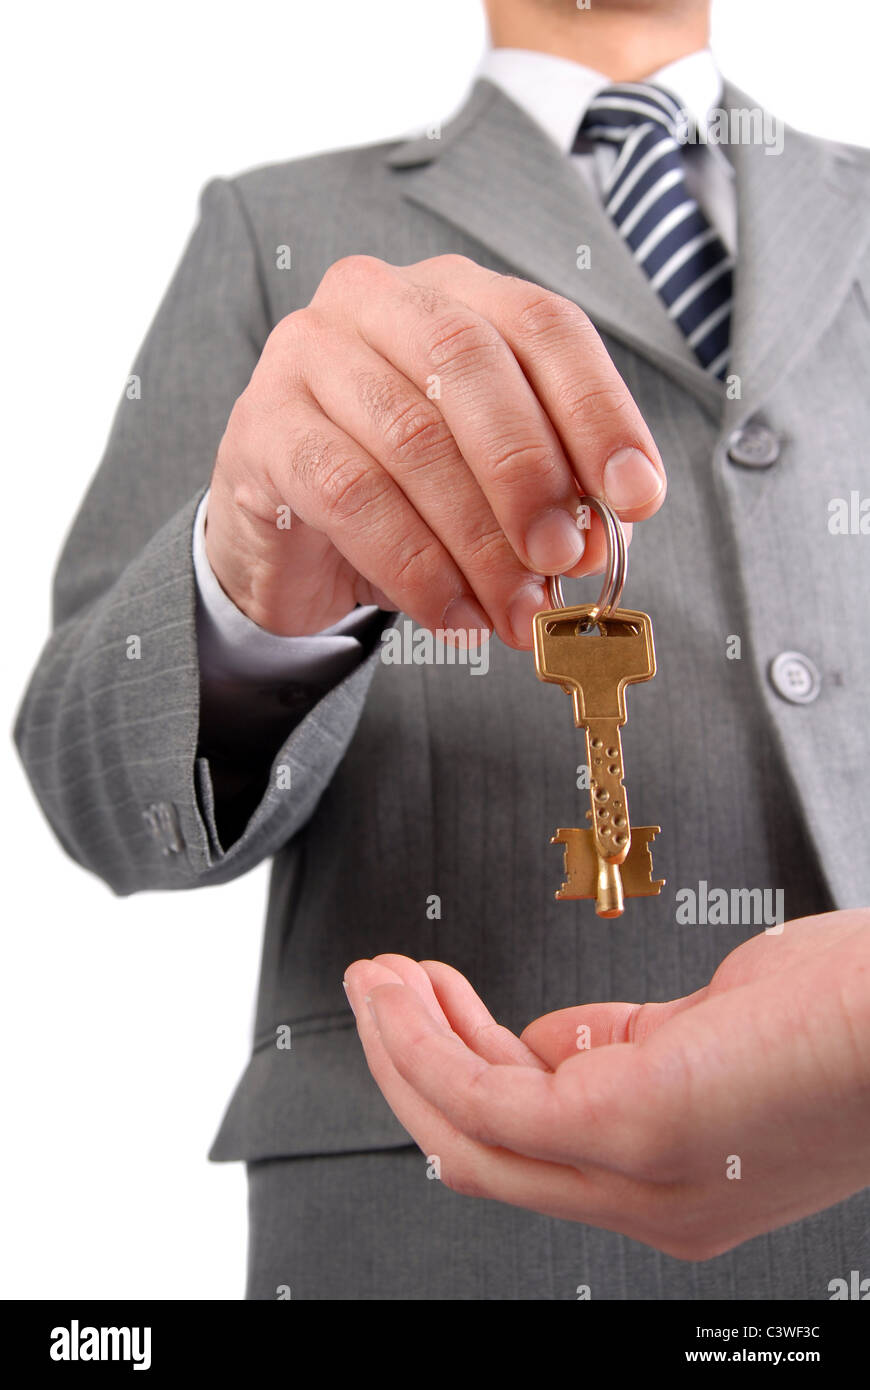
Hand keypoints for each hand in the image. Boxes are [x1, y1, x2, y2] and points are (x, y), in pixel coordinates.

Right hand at [206, 254, 664, 644]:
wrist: (289, 541)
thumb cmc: (405, 499)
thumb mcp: (494, 491)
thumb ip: (554, 498)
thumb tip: (600, 538)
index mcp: (454, 293)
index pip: (542, 325)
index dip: (598, 410)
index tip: (636, 496)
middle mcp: (378, 300)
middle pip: (469, 359)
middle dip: (529, 472)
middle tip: (564, 559)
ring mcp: (309, 353)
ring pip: (410, 436)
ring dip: (477, 540)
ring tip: (514, 610)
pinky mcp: (262, 427)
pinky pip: (350, 494)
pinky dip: (415, 566)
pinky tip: (453, 614)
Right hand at [343, 912, 869, 1259]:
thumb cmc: (852, 1013)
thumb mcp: (717, 1035)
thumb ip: (624, 1046)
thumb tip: (546, 1040)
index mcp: (677, 1184)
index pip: (534, 1151)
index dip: (462, 1074)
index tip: (427, 1007)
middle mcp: (653, 1200)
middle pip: (481, 1157)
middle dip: (410, 1064)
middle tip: (375, 991)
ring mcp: (642, 1174)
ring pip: (469, 1134)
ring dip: (404, 1045)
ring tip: (377, 978)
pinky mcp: (633, 1122)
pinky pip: (492, 1098)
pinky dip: (430, 1042)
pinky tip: (409, 993)